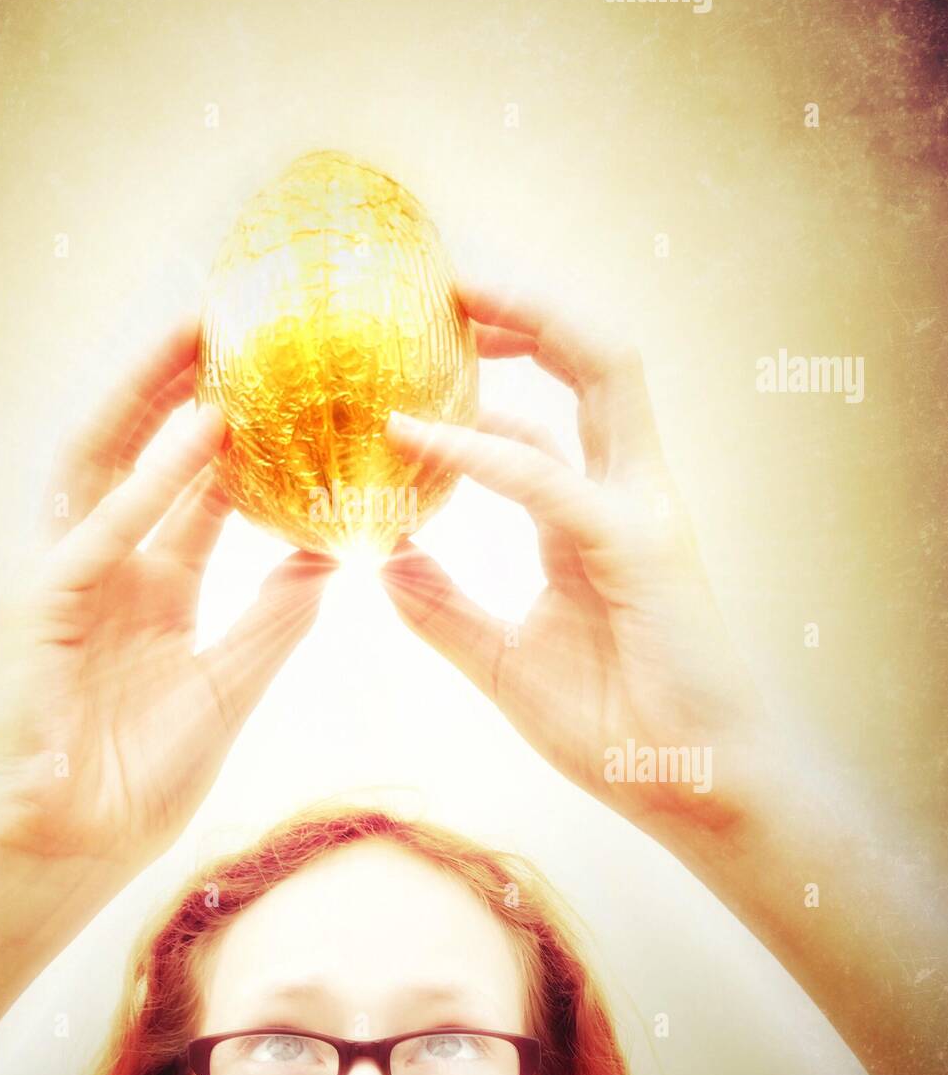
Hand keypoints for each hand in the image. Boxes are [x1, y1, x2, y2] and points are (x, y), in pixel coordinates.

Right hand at [0, 318, 334, 868]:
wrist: (67, 859)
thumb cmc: (135, 782)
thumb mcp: (228, 690)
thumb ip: (273, 620)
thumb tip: (333, 554)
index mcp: (153, 584)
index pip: (197, 485)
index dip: (239, 432)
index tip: (290, 381)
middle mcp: (108, 566)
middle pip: (144, 452)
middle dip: (183, 386)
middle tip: (236, 324)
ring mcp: (67, 580)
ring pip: (104, 464)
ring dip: (150, 399)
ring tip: (200, 336)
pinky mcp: (38, 610)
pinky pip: (97, 532)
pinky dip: (147, 484)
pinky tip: (196, 437)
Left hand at [382, 288, 766, 843]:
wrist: (694, 791)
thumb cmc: (616, 726)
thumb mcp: (502, 660)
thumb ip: (444, 608)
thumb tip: (381, 563)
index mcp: (592, 513)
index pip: (545, 413)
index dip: (482, 376)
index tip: (406, 357)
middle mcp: (625, 492)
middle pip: (589, 359)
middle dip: (523, 308)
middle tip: (441, 283)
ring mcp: (640, 509)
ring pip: (601, 373)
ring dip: (529, 325)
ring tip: (452, 296)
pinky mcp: (640, 545)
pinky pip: (549, 476)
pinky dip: (480, 448)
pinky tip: (414, 435)